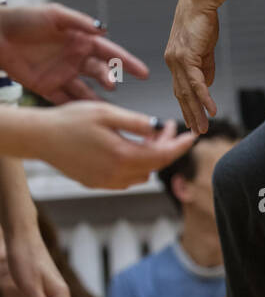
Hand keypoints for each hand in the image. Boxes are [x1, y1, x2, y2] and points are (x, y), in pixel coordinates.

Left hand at [0, 4, 148, 103]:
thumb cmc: (25, 19)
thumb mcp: (54, 15)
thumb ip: (79, 22)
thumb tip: (104, 29)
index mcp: (81, 40)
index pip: (110, 52)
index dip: (128, 62)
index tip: (144, 73)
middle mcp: (75, 59)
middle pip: (100, 72)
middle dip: (109, 79)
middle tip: (112, 84)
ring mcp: (62, 74)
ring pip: (86, 90)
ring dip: (97, 99)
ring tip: (108, 109)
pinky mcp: (46, 87)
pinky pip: (65, 100)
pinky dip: (76, 108)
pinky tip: (87, 116)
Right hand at [37, 102, 195, 189]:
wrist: (40, 137)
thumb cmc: (71, 120)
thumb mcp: (107, 113)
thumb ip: (137, 122)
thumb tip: (160, 127)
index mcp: (122, 156)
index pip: (164, 156)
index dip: (181, 145)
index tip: (193, 135)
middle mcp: (117, 175)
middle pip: (155, 165)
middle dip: (166, 147)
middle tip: (167, 127)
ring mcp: (106, 182)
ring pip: (142, 174)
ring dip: (151, 157)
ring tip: (148, 135)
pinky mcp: (96, 184)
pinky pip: (126, 179)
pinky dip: (135, 165)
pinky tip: (130, 147)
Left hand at [164, 0, 219, 133]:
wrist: (199, 0)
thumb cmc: (203, 21)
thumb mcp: (205, 48)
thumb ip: (205, 67)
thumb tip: (206, 86)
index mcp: (174, 61)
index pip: (180, 88)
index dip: (186, 106)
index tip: (193, 120)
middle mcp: (172, 62)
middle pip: (181, 94)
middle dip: (190, 115)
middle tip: (197, 132)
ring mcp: (177, 60)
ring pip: (187, 92)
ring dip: (196, 112)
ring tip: (203, 128)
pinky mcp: (187, 56)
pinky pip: (196, 82)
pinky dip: (204, 98)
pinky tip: (211, 110)